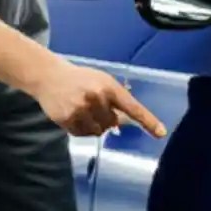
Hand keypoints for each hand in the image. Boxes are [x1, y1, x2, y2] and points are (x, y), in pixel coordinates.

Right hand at [32, 61, 166, 137]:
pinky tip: (73, 114)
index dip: (148, 121)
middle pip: (112, 123)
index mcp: (109, 86)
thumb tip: (125, 122)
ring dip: (93, 124)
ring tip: (82, 109)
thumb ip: (115, 99)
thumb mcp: (101, 81)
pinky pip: (83, 134)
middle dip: (106, 117)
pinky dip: (80, 128)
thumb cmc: (81, 79)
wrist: (49, 76)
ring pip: (98, 131)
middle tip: (92, 104)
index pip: (133, 107)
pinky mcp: (68, 119)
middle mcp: (97, 97)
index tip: (161, 133)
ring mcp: (81, 109)